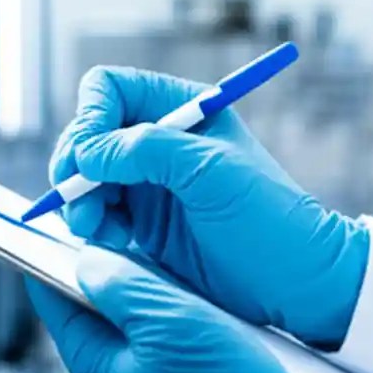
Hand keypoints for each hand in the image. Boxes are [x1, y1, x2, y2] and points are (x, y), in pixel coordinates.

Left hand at [26, 247, 299, 372]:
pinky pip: (168, 354)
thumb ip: (121, 288)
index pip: (57, 306)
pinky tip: (204, 314)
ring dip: (152, 302)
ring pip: (137, 334)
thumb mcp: (169, 322)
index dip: (55, 263)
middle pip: (97, 319)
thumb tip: (87, 263)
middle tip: (131, 241)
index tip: (59, 231)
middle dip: (111, 279)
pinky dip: (178, 327)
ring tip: (175, 275)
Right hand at [50, 66, 369, 348]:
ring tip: (94, 228)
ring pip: (85, 177)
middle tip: (77, 201)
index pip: (109, 90)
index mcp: (183, 109)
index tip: (89, 158)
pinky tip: (108, 241)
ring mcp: (150, 184)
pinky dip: (92, 225)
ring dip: (78, 199)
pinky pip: (97, 214)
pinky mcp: (145, 225)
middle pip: (88, 134)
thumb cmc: (268, 220)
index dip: (90, 117)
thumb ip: (145, 149)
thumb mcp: (210, 173)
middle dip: (76, 165)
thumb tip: (87, 152)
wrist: (296, 283)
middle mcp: (161, 141)